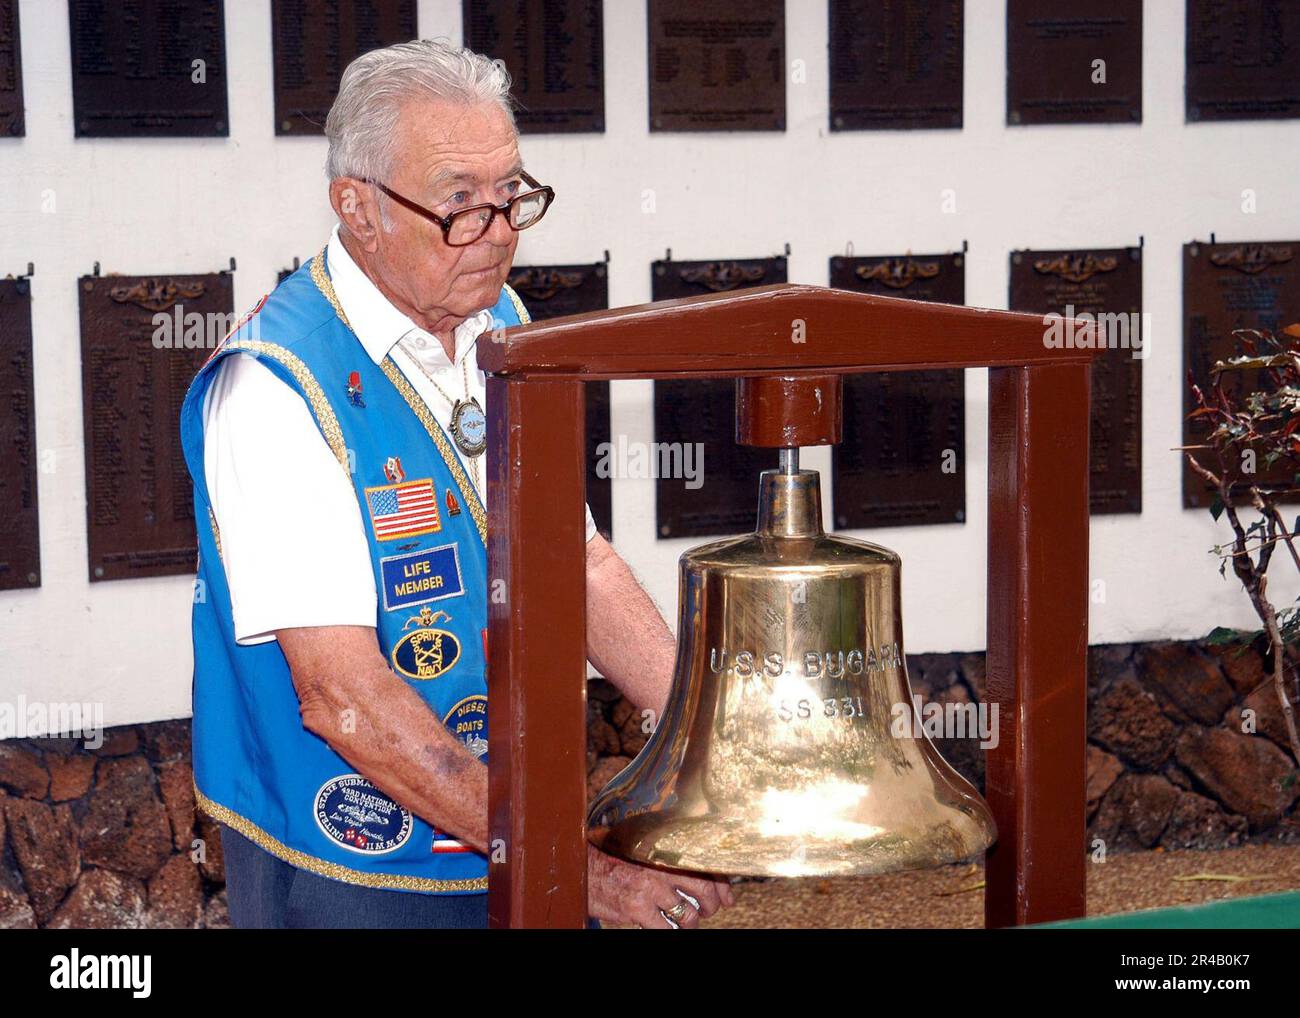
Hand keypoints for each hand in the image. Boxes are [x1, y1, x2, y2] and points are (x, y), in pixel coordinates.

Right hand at [587, 844, 735, 927]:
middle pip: (704, 887)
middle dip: (713, 904)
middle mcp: (660, 864)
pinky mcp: (637, 908)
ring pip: (688, 913)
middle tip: (710, 910)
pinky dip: (672, 932)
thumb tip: (697, 868)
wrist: (581, 865)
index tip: (727, 895)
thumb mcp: (641, 845)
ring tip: (689, 922)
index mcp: (665, 846)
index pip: (704, 863)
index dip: (722, 883)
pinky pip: (666, 928)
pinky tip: (668, 930)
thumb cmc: (611, 855)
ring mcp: (650, 887)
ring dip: (693, 922)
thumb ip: (666, 853)